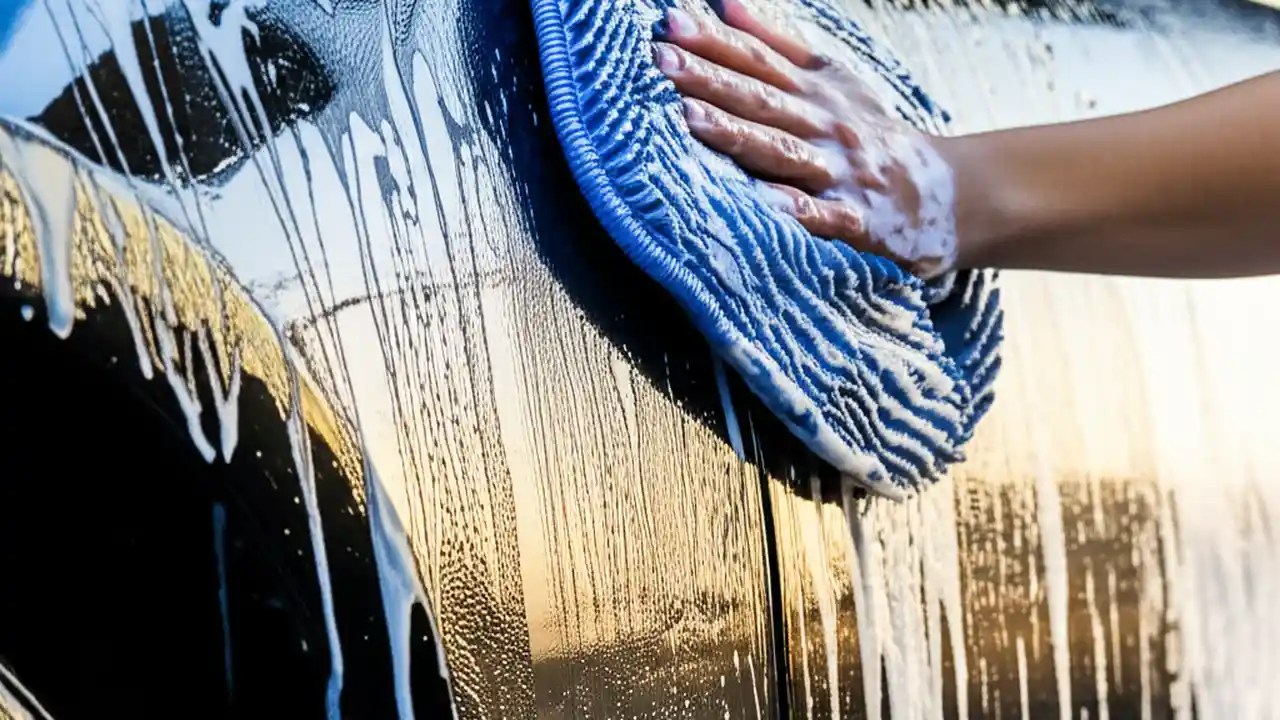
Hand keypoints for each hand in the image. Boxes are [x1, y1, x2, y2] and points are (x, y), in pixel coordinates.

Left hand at [653, 0, 960, 278]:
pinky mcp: (857, 219)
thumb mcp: (831, 79)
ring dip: (737, 134)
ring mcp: (838, 172)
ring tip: (691, 119)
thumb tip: (724, 3)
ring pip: (782, 151)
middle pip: (761, 99)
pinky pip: (825, 216)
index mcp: (815, 91)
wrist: (942, 192)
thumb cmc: (872, 134)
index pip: (758, 61)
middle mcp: (824, 125)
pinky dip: (798, 208)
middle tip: (662, 61)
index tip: (670, 25)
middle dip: (710, 80)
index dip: (714, 42)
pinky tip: (767, 201)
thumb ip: (777, 44)